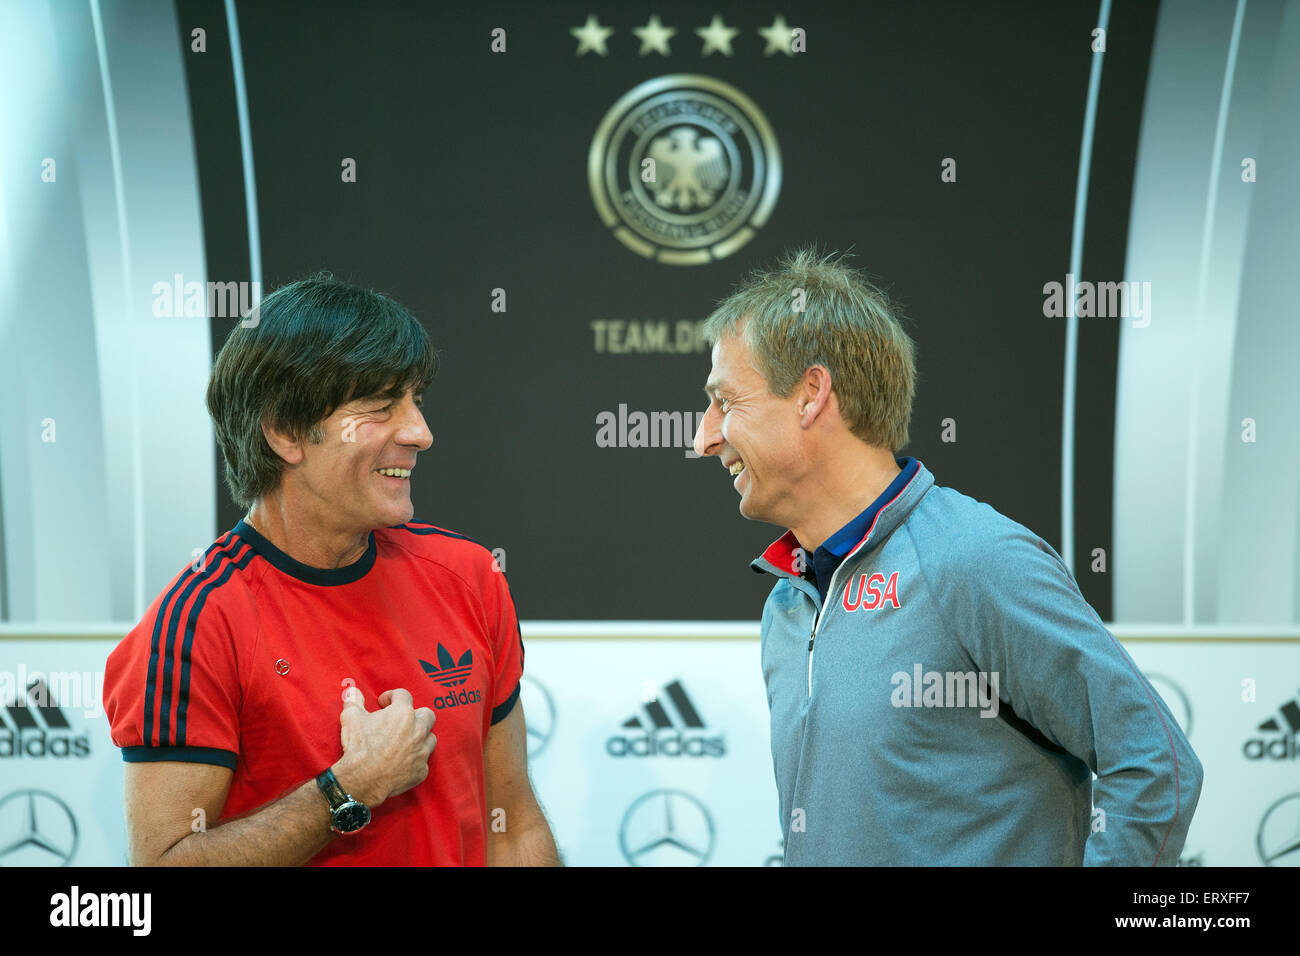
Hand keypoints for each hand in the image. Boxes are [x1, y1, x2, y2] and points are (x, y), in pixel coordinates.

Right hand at [332, 686, 435, 806]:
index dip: (392, 696)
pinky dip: (415, 760)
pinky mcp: (421, 770)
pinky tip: (402, 762)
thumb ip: (354, 700)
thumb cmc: (358, 747)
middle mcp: (418, 730)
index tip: (383, 703)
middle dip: (414, 715)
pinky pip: (423, 761)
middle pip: (426, 714)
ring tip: (404, 741)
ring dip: (420, 737)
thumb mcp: (351, 718)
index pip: (403, 695)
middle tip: (399, 721)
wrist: (362, 779)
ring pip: (430, 738)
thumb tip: (352, 691)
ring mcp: (422, 751)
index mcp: (403, 713)